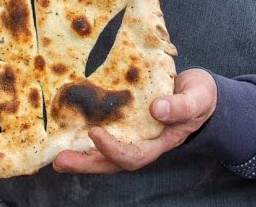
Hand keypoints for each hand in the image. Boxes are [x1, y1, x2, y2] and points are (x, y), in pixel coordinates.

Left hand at [52, 68, 217, 173]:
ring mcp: (132, 136)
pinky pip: (103, 135)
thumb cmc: (198, 97)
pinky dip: (83, 138)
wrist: (198, 93)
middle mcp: (142, 144)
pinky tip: (65, 132)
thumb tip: (156, 109)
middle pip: (111, 163)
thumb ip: (180, 106)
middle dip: (86, 163)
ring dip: (80, 156)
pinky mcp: (124, 124)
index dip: (114, 149)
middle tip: (60, 160)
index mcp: (160, 142)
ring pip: (103, 154)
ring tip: (57, 155)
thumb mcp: (196, 99)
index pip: (134, 154)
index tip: (96, 133)